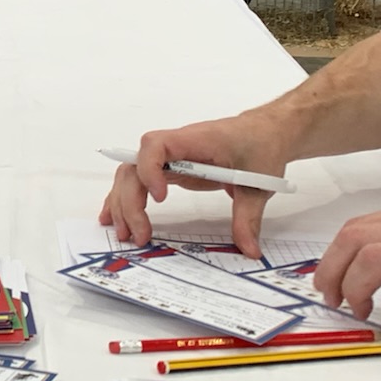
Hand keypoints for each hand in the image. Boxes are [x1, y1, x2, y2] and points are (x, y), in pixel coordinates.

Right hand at [99, 110, 298, 256]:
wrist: (265, 131)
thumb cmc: (260, 145)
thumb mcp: (259, 184)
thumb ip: (249, 217)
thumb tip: (249, 250)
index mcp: (195, 140)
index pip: (156, 145)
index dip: (150, 169)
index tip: (160, 197)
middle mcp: (176, 147)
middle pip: (135, 166)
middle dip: (130, 201)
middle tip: (139, 234)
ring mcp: (170, 158)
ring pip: (132, 174)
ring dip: (122, 202)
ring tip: (125, 233)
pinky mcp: (172, 169)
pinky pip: (140, 179)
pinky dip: (126, 198)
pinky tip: (116, 217)